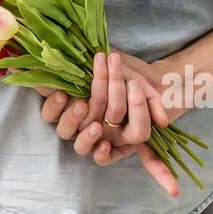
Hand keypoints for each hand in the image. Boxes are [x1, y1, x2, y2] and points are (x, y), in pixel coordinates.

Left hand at [35, 52, 182, 196]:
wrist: (108, 58)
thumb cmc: (128, 79)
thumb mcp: (145, 89)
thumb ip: (154, 104)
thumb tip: (163, 122)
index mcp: (114, 139)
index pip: (112, 155)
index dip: (104, 152)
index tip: (107, 144)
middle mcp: (93, 135)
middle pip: (90, 138)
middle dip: (93, 127)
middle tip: (99, 106)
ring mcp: (73, 123)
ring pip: (66, 133)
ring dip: (71, 119)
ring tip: (80, 104)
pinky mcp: (56, 108)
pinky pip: (49, 115)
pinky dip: (54, 106)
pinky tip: (61, 95)